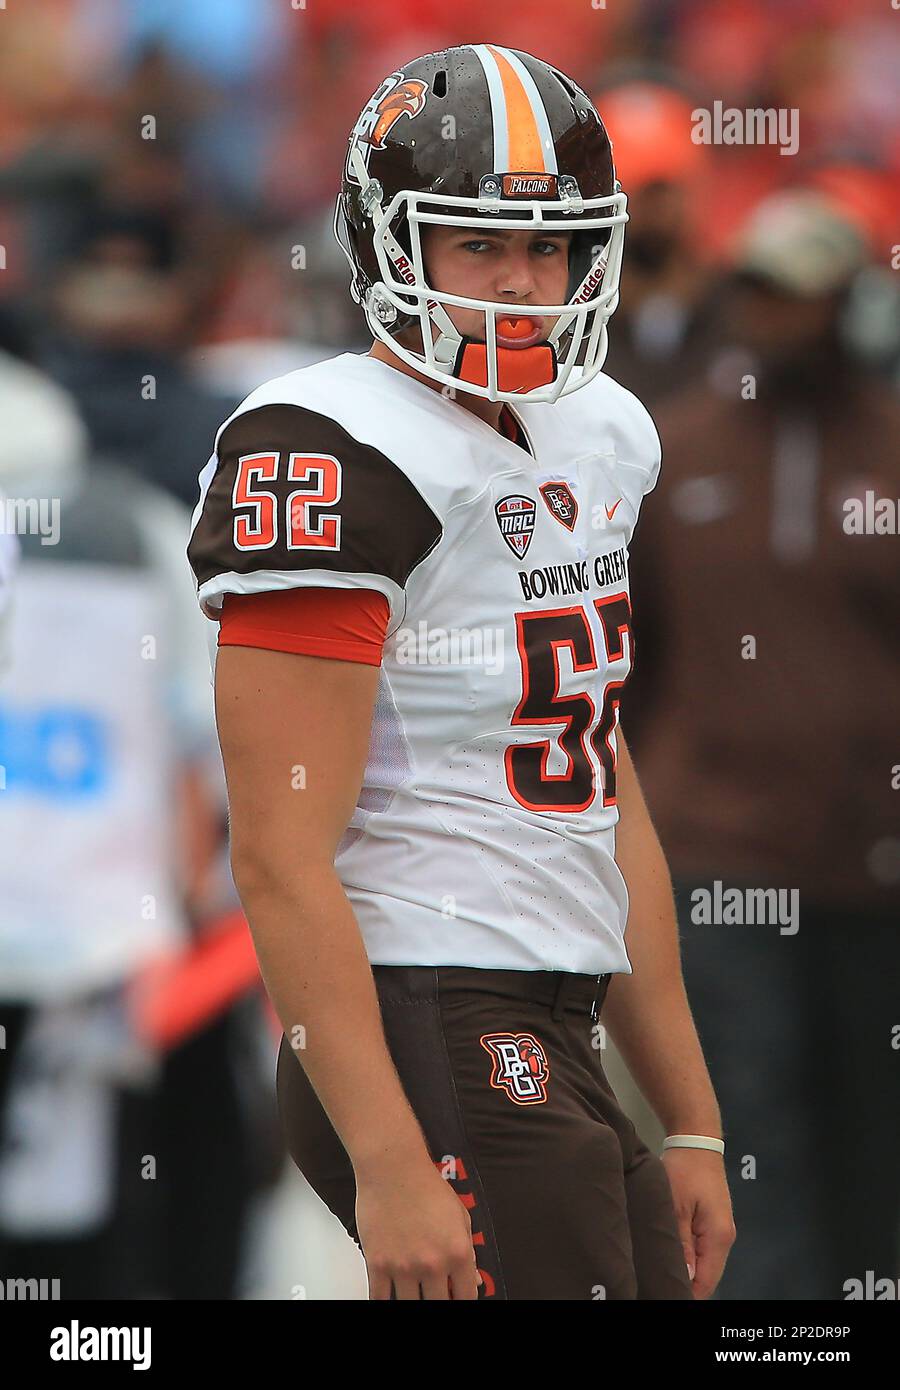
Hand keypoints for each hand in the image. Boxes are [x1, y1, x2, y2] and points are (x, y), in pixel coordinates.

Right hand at [355, 1157, 483, 1299]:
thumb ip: (468, 1250)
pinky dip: (385, 1301)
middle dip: (440, 1300)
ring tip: (414, 1292)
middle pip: (439, 1305)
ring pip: (410, 1305)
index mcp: (458, 1253)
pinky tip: (390, 1297)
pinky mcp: (378, 1264)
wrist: (392, 1168)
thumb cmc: (425, 1185)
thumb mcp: (460, 1216)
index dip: (463, 1300)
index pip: (466, 1297)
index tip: (457, 1297)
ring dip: (413, 1300)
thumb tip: (474, 1278)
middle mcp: (432, 1265)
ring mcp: (404, 1267)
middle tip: (435, 1293)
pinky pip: (380, 1298)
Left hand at [661, 1147, 735, 1298]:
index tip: (663, 1291)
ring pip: (705, 1263)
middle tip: (657, 1282)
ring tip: (660, 1271)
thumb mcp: (677, 1207)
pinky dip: (689, 1256)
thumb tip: (685, 1277)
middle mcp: (725, 1238)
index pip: (706, 1282)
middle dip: (685, 1283)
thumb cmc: (685, 1170)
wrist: (697, 1141)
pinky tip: (671, 1255)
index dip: (686, 1292)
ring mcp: (720, 1230)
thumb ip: (682, 1244)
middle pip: (707, 1276)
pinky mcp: (713, 1221)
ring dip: (686, 1269)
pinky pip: (703, 1249)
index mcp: (719, 1237)